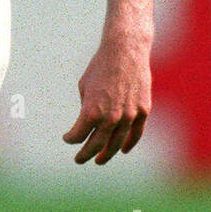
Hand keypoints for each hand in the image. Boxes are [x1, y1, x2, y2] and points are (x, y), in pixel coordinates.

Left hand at [62, 32, 151, 163]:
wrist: (125, 51)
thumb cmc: (100, 67)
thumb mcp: (84, 87)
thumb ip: (86, 108)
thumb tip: (87, 123)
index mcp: (91, 112)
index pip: (78, 136)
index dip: (70, 139)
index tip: (67, 138)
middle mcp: (110, 118)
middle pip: (96, 145)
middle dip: (85, 154)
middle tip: (79, 159)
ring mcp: (129, 116)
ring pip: (116, 143)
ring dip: (107, 153)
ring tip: (99, 160)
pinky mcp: (143, 111)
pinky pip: (136, 133)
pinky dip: (129, 143)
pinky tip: (122, 149)